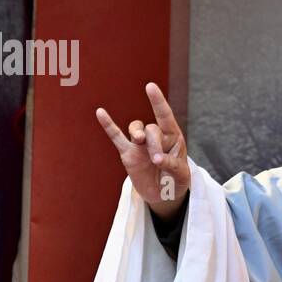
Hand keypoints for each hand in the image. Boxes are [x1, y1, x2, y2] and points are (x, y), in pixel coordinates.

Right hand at [96, 83, 190, 217]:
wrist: (163, 195)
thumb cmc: (176, 181)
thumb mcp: (181, 174)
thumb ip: (172, 164)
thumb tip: (156, 159)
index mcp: (173, 137)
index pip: (165, 116)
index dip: (158, 101)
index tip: (149, 87)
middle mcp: (156, 137)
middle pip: (151, 128)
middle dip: (154, 143)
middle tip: (158, 161)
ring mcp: (141, 144)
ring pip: (136, 129)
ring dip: (137, 133)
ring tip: (140, 141)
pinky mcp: (128, 153)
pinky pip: (116, 137)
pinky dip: (108, 125)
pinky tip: (100, 113)